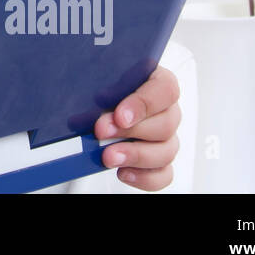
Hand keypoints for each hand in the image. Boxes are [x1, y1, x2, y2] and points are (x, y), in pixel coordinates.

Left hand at [93, 65, 180, 190]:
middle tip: (101, 132)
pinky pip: (162, 175)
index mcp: (156, 81)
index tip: (119, 116)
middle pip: (167, 123)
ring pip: (166, 151)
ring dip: (135, 155)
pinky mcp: (159, 162)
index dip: (144, 104)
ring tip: (108, 156)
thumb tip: (94, 95)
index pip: (165, 89)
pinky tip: (122, 172)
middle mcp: (166, 110)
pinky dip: (144, 177)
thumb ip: (99, 80)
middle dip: (132, 131)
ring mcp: (165, 138)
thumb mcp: (96, 77)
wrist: (88, 107)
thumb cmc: (97, 87)